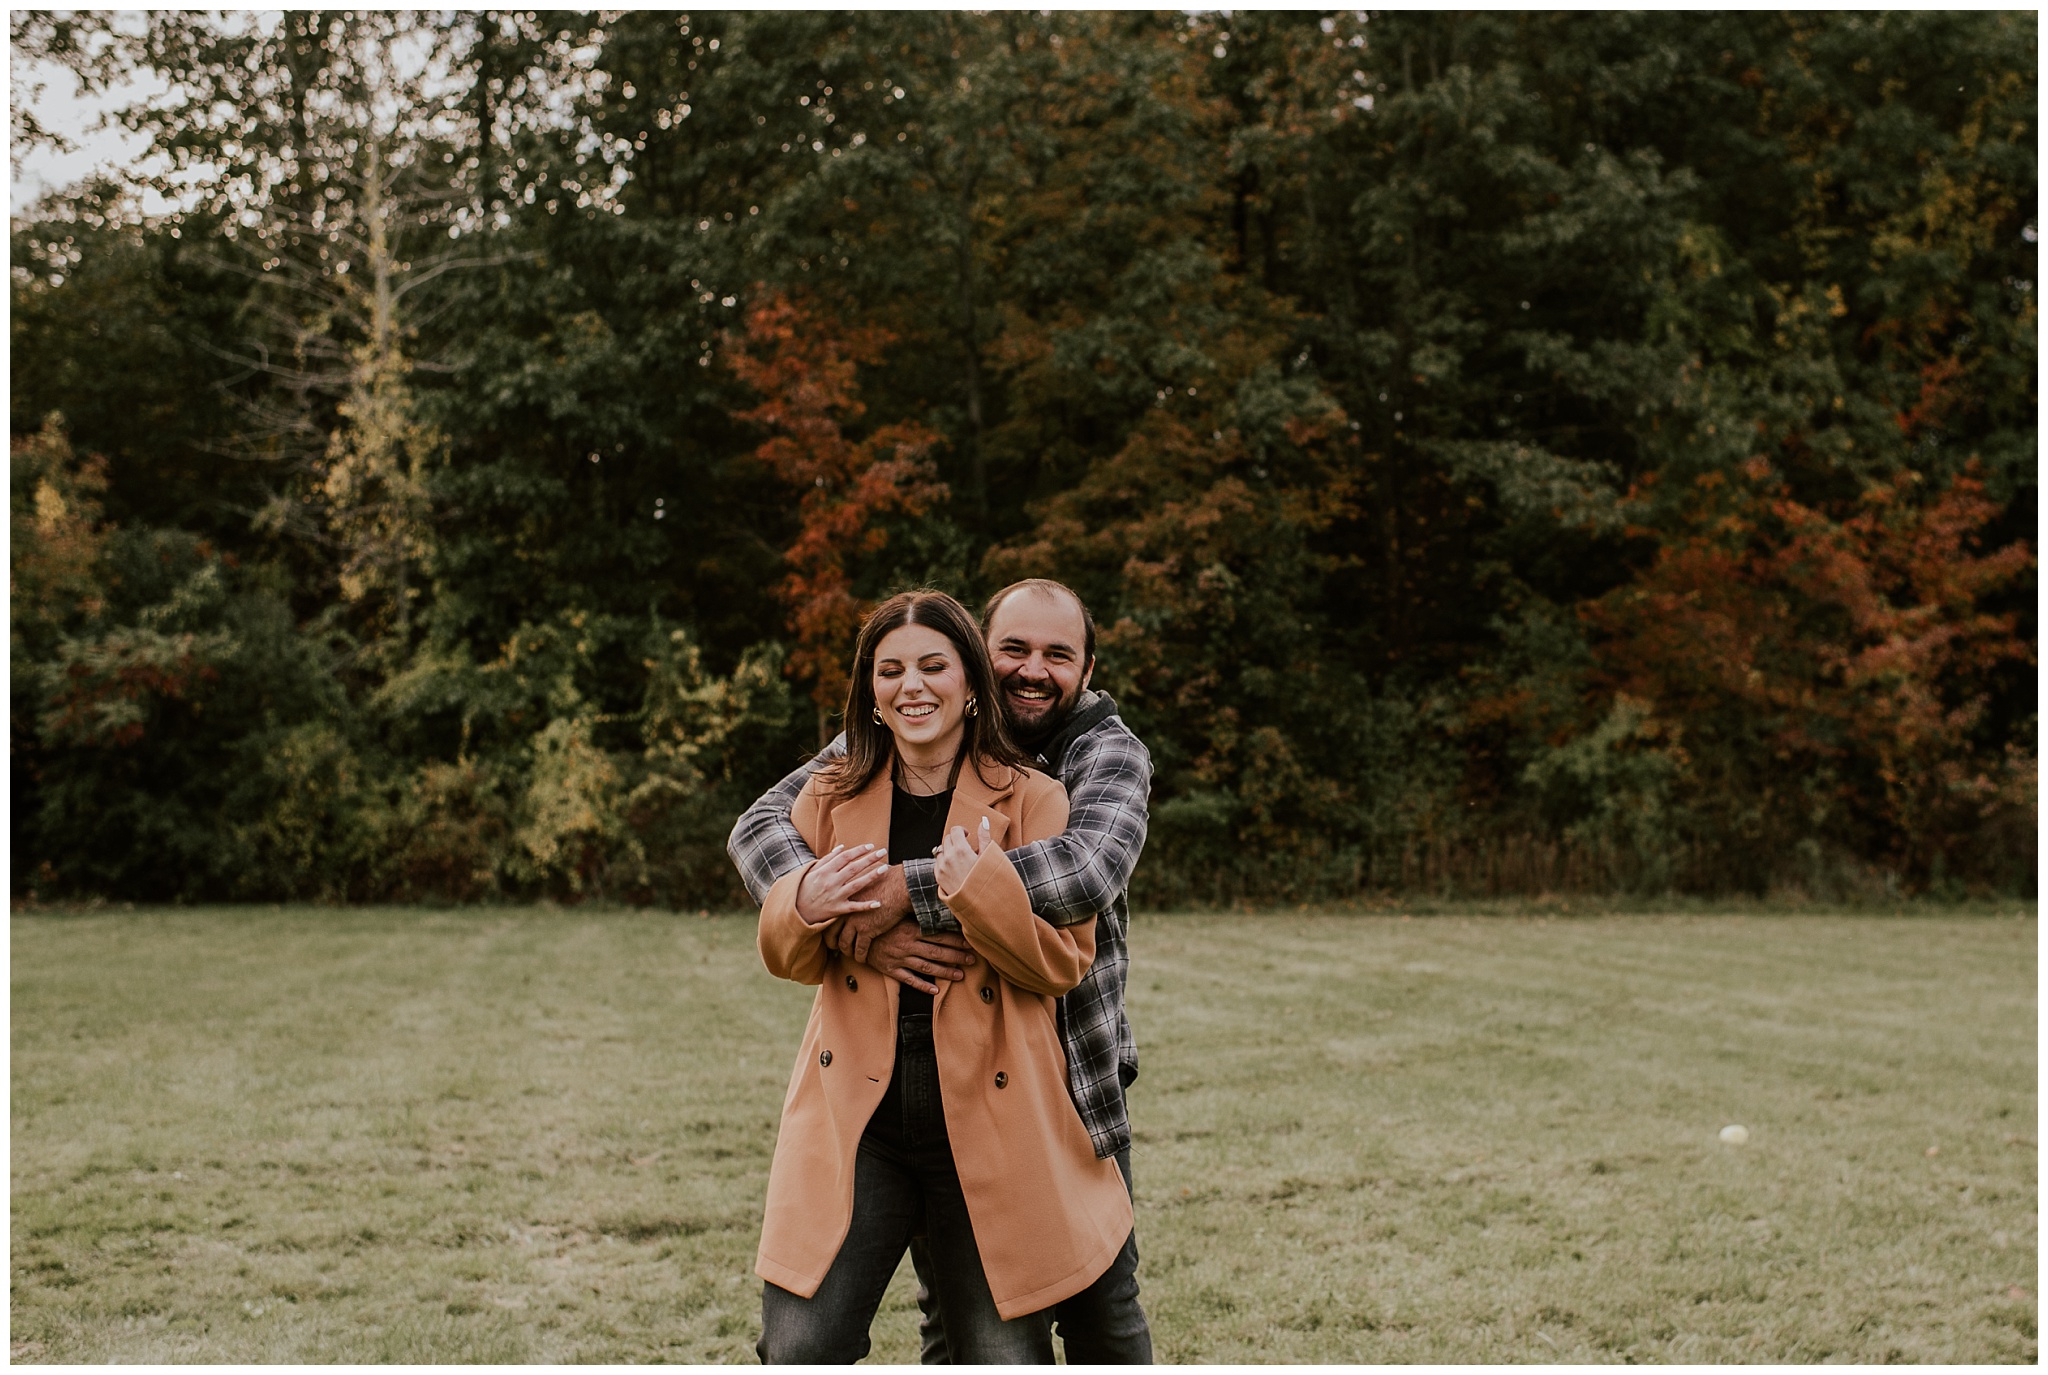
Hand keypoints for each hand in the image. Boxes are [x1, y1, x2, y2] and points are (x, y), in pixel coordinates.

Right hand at [795, 844, 890, 927]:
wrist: (796, 911)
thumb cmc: (804, 888)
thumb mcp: (812, 871)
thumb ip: (828, 859)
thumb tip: (843, 847)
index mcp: (825, 871)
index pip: (845, 857)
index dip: (859, 850)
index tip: (870, 846)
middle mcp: (831, 882)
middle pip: (854, 868)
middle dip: (870, 859)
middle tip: (883, 851)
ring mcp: (835, 896)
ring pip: (857, 885)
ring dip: (872, 876)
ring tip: (885, 869)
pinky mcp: (837, 909)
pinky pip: (854, 907)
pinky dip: (866, 906)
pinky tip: (878, 903)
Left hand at [832, 864, 912, 962]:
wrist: (899, 887)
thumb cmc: (886, 881)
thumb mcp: (865, 880)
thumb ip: (857, 886)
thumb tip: (858, 884)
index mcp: (843, 899)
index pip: (829, 918)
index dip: (828, 928)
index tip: (831, 933)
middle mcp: (845, 912)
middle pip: (831, 933)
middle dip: (833, 943)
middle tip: (835, 948)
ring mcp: (855, 923)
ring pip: (845, 943)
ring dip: (847, 952)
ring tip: (850, 955)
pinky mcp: (867, 931)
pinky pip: (860, 949)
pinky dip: (860, 956)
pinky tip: (862, 959)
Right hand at [862, 920, 976, 995]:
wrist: (855, 933)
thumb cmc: (879, 921)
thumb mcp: (897, 915)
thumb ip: (915, 914)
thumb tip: (935, 906)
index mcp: (911, 930)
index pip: (939, 936)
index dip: (956, 940)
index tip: (969, 942)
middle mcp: (907, 945)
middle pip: (937, 952)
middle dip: (956, 956)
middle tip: (972, 960)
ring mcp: (899, 959)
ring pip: (927, 967)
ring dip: (945, 972)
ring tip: (960, 975)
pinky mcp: (890, 970)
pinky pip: (909, 980)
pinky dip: (923, 986)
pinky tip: (935, 990)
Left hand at [935, 816, 991, 892]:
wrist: (981, 902)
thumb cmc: (988, 879)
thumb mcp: (989, 857)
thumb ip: (984, 837)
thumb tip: (984, 821)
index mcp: (961, 850)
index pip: (954, 830)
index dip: (961, 831)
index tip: (967, 836)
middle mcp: (949, 858)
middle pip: (946, 839)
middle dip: (955, 840)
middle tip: (965, 847)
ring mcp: (942, 868)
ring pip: (940, 851)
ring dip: (948, 851)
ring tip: (960, 859)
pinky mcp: (939, 878)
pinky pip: (937, 863)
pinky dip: (943, 862)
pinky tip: (954, 868)